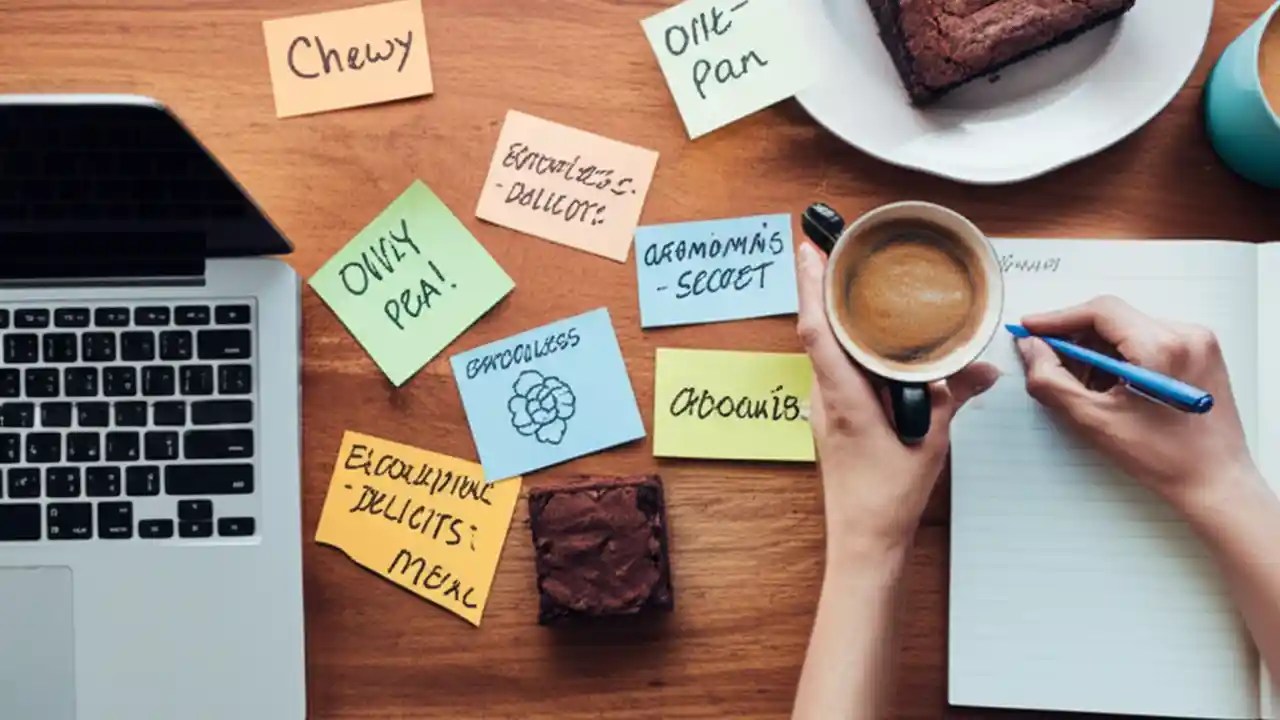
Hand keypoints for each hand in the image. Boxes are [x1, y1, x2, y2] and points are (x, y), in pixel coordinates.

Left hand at [795, 242, 998, 555]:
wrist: (863, 541)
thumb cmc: (888, 497)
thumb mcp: (932, 440)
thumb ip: (955, 396)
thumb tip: (986, 370)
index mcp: (843, 398)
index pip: (816, 331)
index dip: (810, 287)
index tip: (807, 249)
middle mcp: (824, 398)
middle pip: (818, 332)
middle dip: (825, 290)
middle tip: (837, 249)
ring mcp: (824, 409)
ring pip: (826, 352)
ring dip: (837, 319)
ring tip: (853, 283)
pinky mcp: (830, 419)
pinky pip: (834, 371)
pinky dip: (847, 348)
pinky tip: (867, 339)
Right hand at [1017, 295, 1257, 508]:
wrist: (1215, 480)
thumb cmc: (1164, 458)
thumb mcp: (1094, 420)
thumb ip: (1052, 380)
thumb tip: (1031, 349)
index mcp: (1162, 347)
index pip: (1100, 311)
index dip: (1058, 318)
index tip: (1031, 329)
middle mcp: (1186, 335)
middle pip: (1114, 318)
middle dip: (1078, 339)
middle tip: (1052, 363)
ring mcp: (1199, 342)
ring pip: (1130, 328)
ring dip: (1100, 350)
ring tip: (1089, 385)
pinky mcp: (1202, 352)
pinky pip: (1150, 339)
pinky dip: (1124, 356)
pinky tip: (1115, 386)